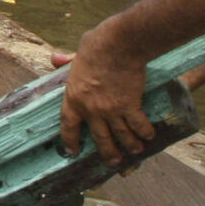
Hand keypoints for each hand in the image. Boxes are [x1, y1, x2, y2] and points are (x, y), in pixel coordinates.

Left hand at [56, 29, 158, 162]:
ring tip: (135, 151)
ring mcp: (110, 110)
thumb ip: (67, 62)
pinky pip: (138, 125)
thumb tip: (55, 59)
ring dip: (130, 145)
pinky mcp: (130, 105)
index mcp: (73, 97)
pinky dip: (145, 131)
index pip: (68, 125)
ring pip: (121, 135)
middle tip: (113, 161)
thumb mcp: (77, 55)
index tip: (72, 152)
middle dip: (108, 153)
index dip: (70, 140)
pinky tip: (149, 135)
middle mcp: (91, 109)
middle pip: (100, 138)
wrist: (118, 44)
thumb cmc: (97, 46)